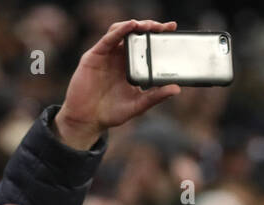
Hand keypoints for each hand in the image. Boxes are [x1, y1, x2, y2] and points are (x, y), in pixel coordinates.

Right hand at [55, 19, 180, 150]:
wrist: (87, 120)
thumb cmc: (110, 113)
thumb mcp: (138, 105)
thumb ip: (155, 97)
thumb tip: (176, 89)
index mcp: (130, 66)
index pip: (144, 45)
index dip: (157, 35)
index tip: (172, 30)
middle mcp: (118, 57)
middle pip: (134, 34)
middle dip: (149, 27)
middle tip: (164, 27)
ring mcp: (106, 55)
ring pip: (121, 31)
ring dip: (135, 25)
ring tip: (149, 25)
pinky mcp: (94, 56)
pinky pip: (108, 39)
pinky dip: (120, 31)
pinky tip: (130, 26)